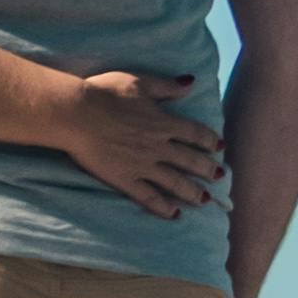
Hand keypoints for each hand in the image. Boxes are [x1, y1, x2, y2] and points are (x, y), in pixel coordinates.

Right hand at [46, 71, 222, 218]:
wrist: (76, 114)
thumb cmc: (104, 94)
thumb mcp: (139, 82)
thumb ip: (166, 86)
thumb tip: (190, 83)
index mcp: (163, 123)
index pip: (195, 133)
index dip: (210, 140)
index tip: (220, 147)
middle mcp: (158, 147)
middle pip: (191, 161)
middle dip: (208, 169)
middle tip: (220, 176)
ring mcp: (143, 166)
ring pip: (175, 182)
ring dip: (193, 191)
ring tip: (205, 199)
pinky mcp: (125, 180)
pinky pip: (149, 197)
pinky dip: (164, 207)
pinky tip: (175, 214)